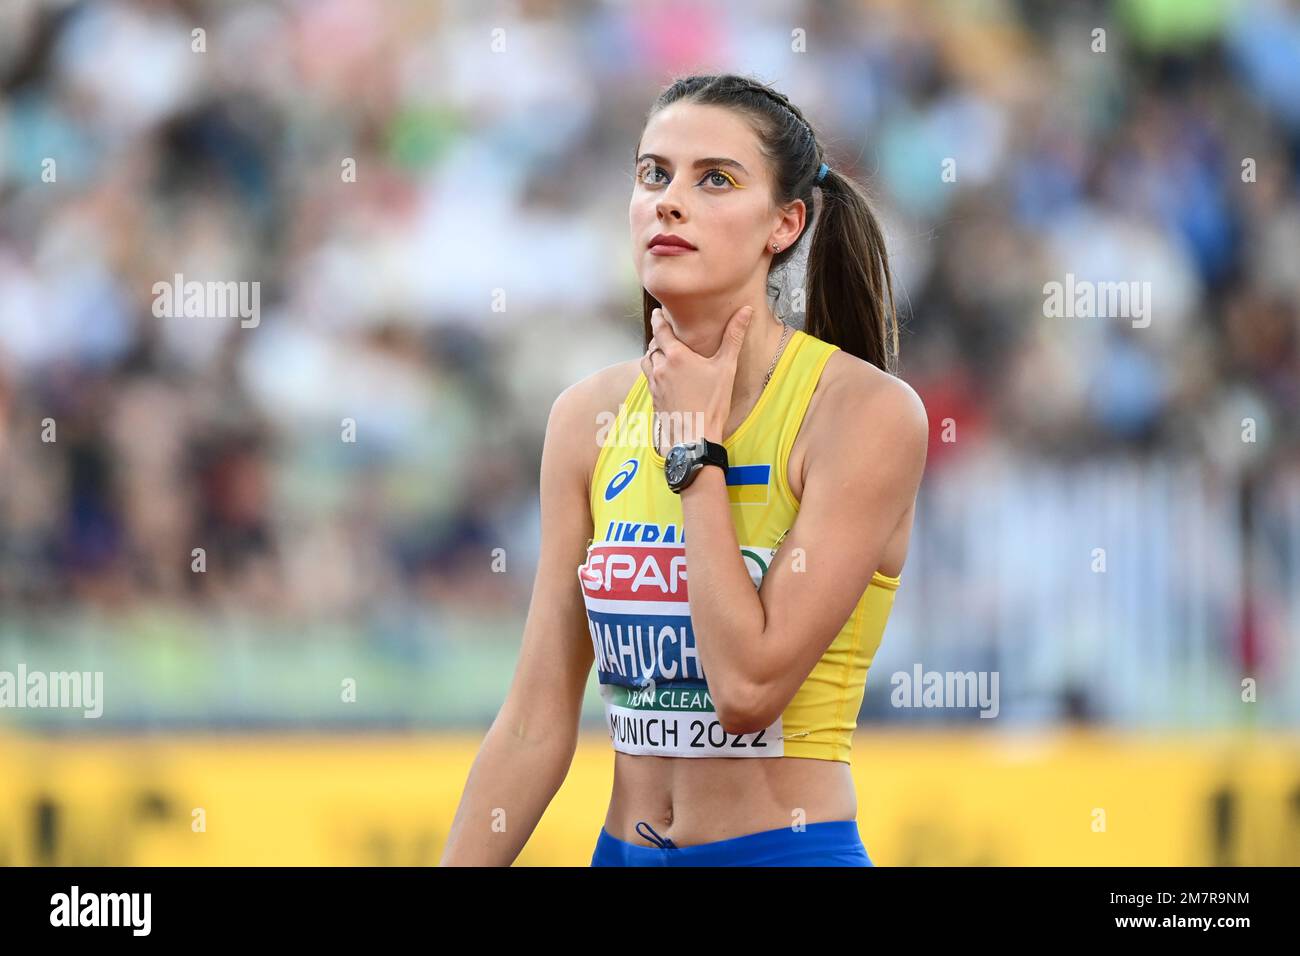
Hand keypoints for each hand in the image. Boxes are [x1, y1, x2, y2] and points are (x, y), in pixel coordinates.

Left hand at [641, 305, 753, 446]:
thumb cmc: (711, 403)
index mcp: (676, 356)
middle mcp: (660, 368)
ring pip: (647, 362)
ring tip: (661, 352)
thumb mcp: (726, 367)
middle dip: (657, 338)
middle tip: (663, 333)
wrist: (694, 436)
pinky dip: (653, 372)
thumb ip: (733, 337)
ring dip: (653, 355)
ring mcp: (655, 384)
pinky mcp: (654, 399)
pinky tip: (664, 377)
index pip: (661, 330)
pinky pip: (649, 379)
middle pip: (653, 346)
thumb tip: (746, 311)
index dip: (658, 319)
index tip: (657, 313)